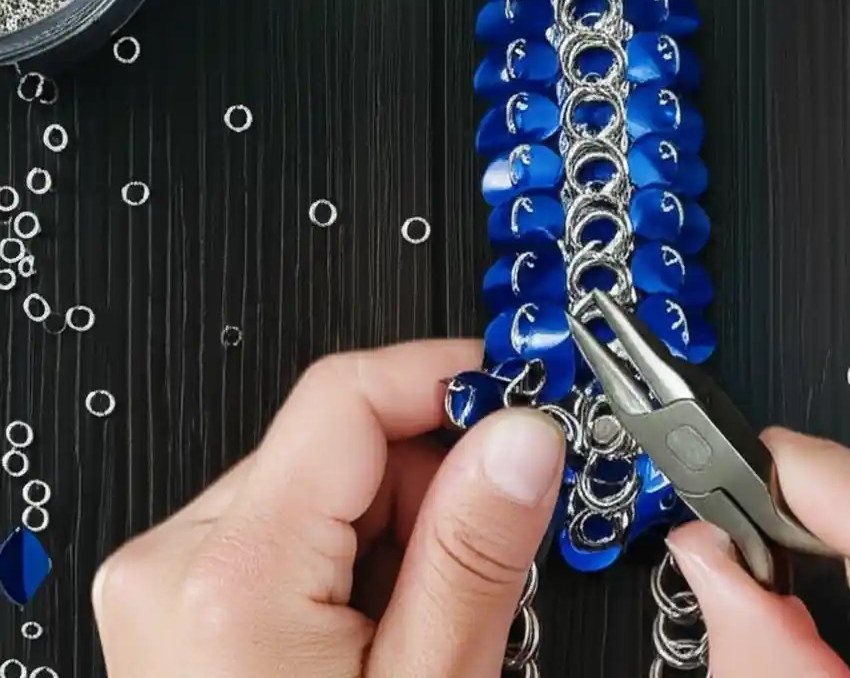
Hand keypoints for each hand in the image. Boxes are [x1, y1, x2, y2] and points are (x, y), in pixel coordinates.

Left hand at [92, 340, 565, 676]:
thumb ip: (475, 552)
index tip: (517, 400)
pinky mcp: (179, 602)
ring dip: (393, 528)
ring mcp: (167, 584)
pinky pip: (287, 532)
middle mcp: (176, 563)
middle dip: (429, 483)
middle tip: (482, 558)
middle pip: (335, 443)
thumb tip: (521, 438)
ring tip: (417, 623)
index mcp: (234, 577)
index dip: (445, 380)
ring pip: (317, 486)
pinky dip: (351, 559)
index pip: (345, 397)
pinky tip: (373, 630)